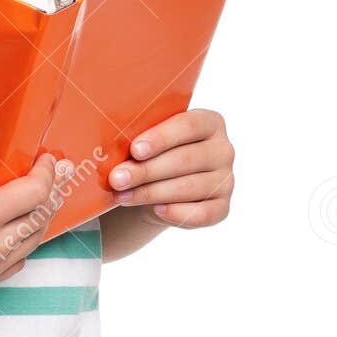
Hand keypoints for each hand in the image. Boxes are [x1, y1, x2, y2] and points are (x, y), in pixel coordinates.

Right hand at [0, 111, 69, 291]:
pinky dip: (26, 242)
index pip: (35, 193)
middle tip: (62, 173)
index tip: (48, 159)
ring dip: (43, 216)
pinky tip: (25, 227)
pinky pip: (19, 260)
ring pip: (34, 240)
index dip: (48, 174)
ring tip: (49, 195)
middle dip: (54, 191)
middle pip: (42, 217)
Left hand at [106, 108, 234, 228]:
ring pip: (190, 187)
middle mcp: (223, 150)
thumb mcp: (146, 138)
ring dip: (152, 193)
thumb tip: (110, 142)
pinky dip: (178, 213)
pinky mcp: (222, 207)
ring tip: (122, 196)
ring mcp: (226, 180)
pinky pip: (203, 213)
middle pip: (185, 159)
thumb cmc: (151, 153)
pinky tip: (156, 210)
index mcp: (209, 122)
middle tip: (117, 178)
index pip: (189, 126)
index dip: (161, 138)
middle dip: (147, 170)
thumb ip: (139, 136)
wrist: (158, 185)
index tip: (135, 150)